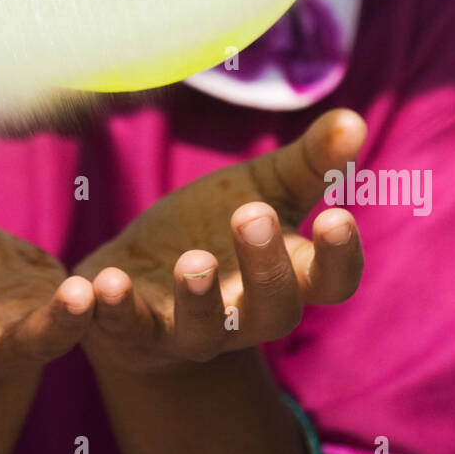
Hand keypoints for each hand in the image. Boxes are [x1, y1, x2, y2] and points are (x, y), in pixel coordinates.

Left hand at [74, 108, 365, 372]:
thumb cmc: (212, 227)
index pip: (331, 282)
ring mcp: (188, 331)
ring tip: (190, 260)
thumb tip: (354, 120)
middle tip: (252, 215)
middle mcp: (244, 314)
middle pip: (274, 311)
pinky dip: (112, 311)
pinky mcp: (131, 333)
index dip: (339, 258)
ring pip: (203, 333)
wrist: (140, 274)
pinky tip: (100, 284)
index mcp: (285, 276)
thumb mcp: (260, 188)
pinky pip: (124, 331)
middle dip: (267, 268)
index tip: (336, 216)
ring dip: (198, 299)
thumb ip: (307, 161)